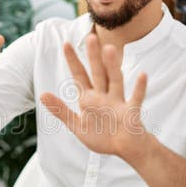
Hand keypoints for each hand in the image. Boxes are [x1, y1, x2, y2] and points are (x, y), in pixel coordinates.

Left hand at [40, 35, 150, 158]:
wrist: (125, 148)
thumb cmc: (102, 136)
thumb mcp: (77, 125)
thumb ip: (60, 110)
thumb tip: (42, 94)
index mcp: (89, 99)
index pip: (79, 76)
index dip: (73, 61)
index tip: (65, 44)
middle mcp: (104, 96)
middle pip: (98, 73)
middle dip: (93, 57)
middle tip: (90, 37)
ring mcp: (118, 103)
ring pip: (115, 81)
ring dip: (113, 66)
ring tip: (110, 49)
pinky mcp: (130, 113)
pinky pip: (135, 99)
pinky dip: (139, 88)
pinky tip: (142, 75)